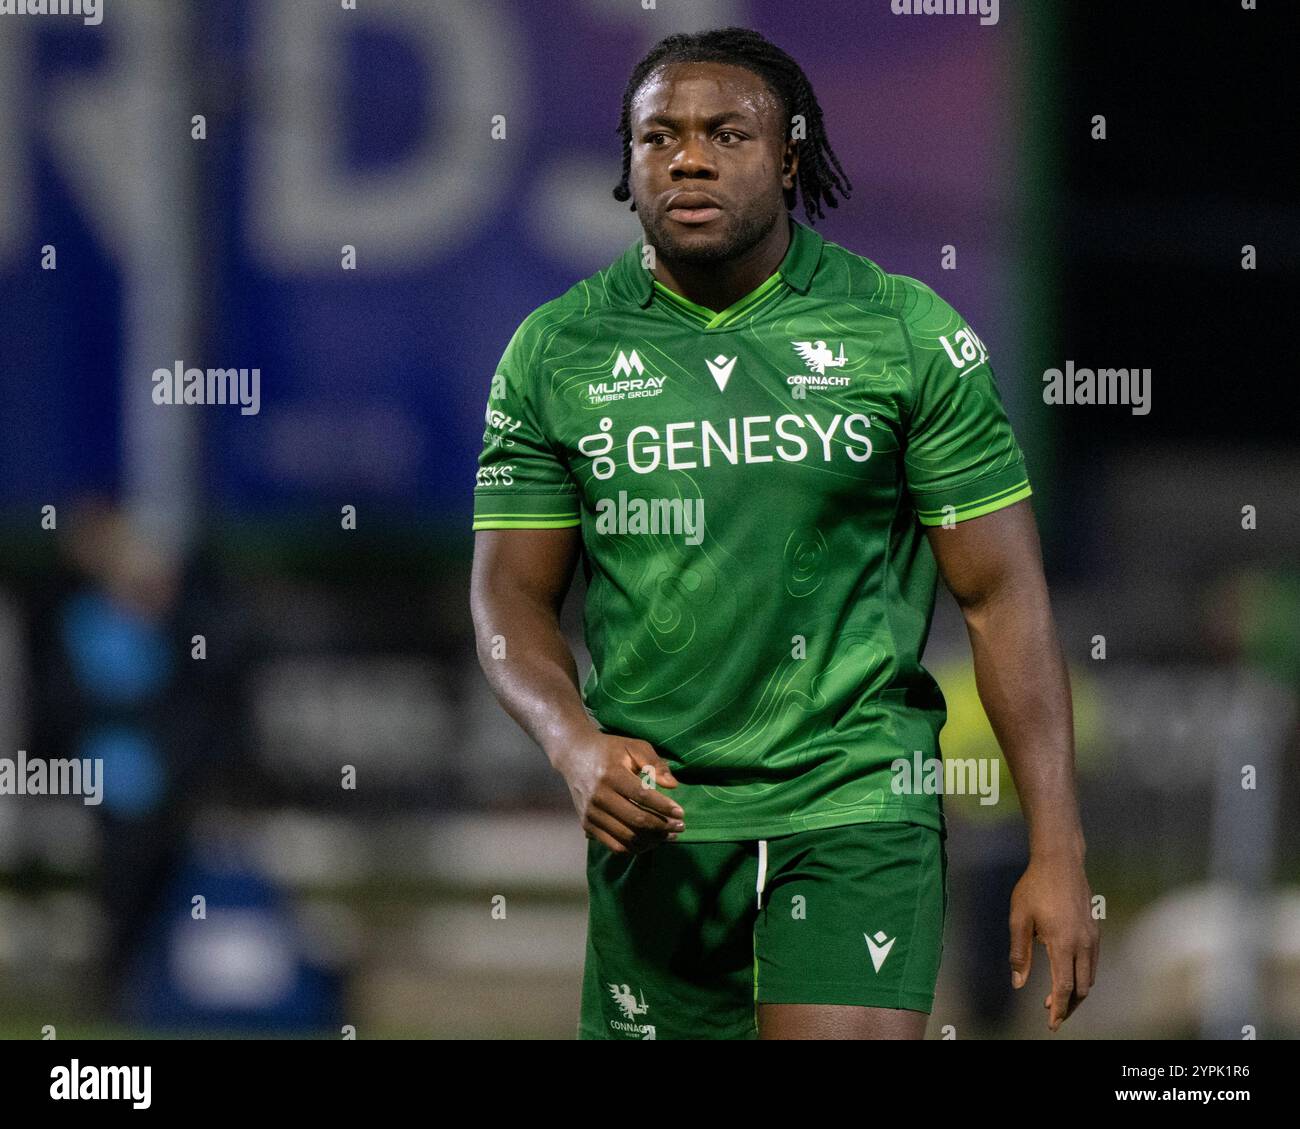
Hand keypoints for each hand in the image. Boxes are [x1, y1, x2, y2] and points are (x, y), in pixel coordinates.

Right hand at [551, 732, 683, 853]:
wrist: (574, 755)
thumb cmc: (610, 750)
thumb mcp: (633, 746)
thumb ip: (654, 763)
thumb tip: (673, 785)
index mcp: (611, 774)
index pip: (642, 796)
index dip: (664, 807)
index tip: (681, 813)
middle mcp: (599, 796)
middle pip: (636, 820)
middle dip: (663, 827)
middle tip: (680, 827)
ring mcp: (591, 813)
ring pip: (627, 837)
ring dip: (652, 841)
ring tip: (668, 836)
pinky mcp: (587, 825)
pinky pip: (614, 845)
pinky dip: (635, 848)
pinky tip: (649, 842)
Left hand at [1008, 854, 1099, 1030]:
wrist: (1060, 861)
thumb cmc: (1034, 887)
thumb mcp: (1019, 918)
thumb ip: (1019, 953)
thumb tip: (1018, 983)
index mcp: (1062, 943)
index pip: (1064, 987)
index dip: (1058, 1009)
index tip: (1052, 1024)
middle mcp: (1083, 943)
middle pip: (1081, 988)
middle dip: (1069, 1006)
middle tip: (1053, 1015)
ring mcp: (1092, 937)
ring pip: (1089, 977)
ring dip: (1076, 992)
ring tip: (1056, 998)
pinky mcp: (1095, 930)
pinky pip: (1092, 963)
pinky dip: (1082, 976)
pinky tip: (1067, 974)